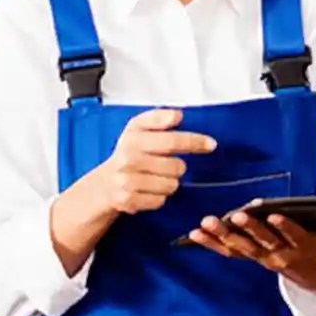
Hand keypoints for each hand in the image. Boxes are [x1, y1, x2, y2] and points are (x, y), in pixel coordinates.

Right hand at [92, 108, 216, 214]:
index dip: (194, 142)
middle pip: (177, 166)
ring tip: (155, 179)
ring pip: (171, 185)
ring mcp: (126, 179)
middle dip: (178, 167)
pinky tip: (148, 191)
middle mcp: (128, 156)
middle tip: (167, 166)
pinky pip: (160, 200)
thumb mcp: (138, 129)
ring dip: (169, 183)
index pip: (172, 139)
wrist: (104, 183)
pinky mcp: (127, 199)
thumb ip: (158, 118)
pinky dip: (159, 197)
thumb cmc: (129, 154)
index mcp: (134, 136)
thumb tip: (177, 115)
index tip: (211, 144)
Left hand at [189, 211, 315, 299]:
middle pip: (262, 240)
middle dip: (248, 228)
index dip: (284, 225)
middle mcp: (281, 254)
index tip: (274, 212)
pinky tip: (194, 232)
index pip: (294, 234)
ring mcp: (263, 258)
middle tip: (236, 214)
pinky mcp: (251, 257)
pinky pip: (228, 251)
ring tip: (206, 222)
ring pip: (240, 247)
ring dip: (222, 235)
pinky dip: (211, 242)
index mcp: (304, 246)